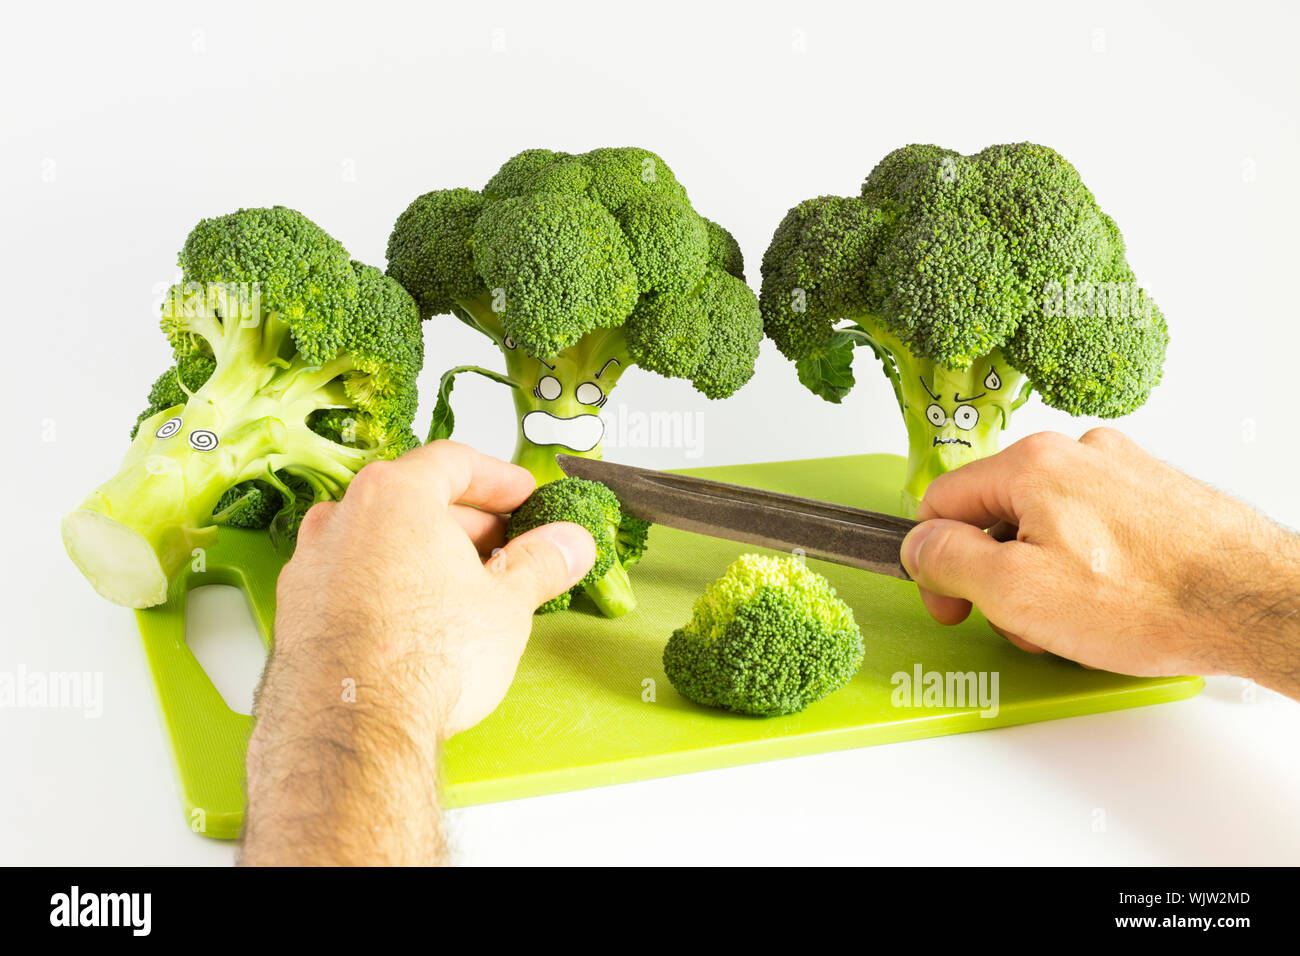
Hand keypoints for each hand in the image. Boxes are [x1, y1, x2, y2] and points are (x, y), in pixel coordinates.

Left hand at [241, 441, 594, 864]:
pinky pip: (350, 580)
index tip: (521, 496)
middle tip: (505, 545)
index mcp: (394, 495)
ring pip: (376, 540)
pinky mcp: (295, 612)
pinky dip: (385, 586)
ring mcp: (311, 564)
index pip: (453, 462)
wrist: (353, 730)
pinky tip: (415, 622)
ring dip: (421, 554)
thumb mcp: (507, 604)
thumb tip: (568, 543)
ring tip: (462, 589)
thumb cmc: (423, 657)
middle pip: (411, 498)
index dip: (497, 478)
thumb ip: (541, 563)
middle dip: (464, 521)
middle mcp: (342, 518)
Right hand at [900, 428, 1299, 695]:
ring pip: (1047, 525)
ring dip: (1043, 575)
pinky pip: (1094, 528)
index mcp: (1032, 464)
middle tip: (1020, 623)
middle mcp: (1078, 453)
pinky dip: (1089, 567)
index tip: (949, 603)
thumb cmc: (1151, 599)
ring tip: (1078, 621)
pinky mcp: (1157, 495)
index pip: (943, 502)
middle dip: (997, 575)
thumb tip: (919, 546)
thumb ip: (949, 561)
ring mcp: (1123, 471)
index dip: (933, 561)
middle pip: (998, 514)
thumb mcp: (1015, 591)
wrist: (1256, 604)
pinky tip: (1113, 603)